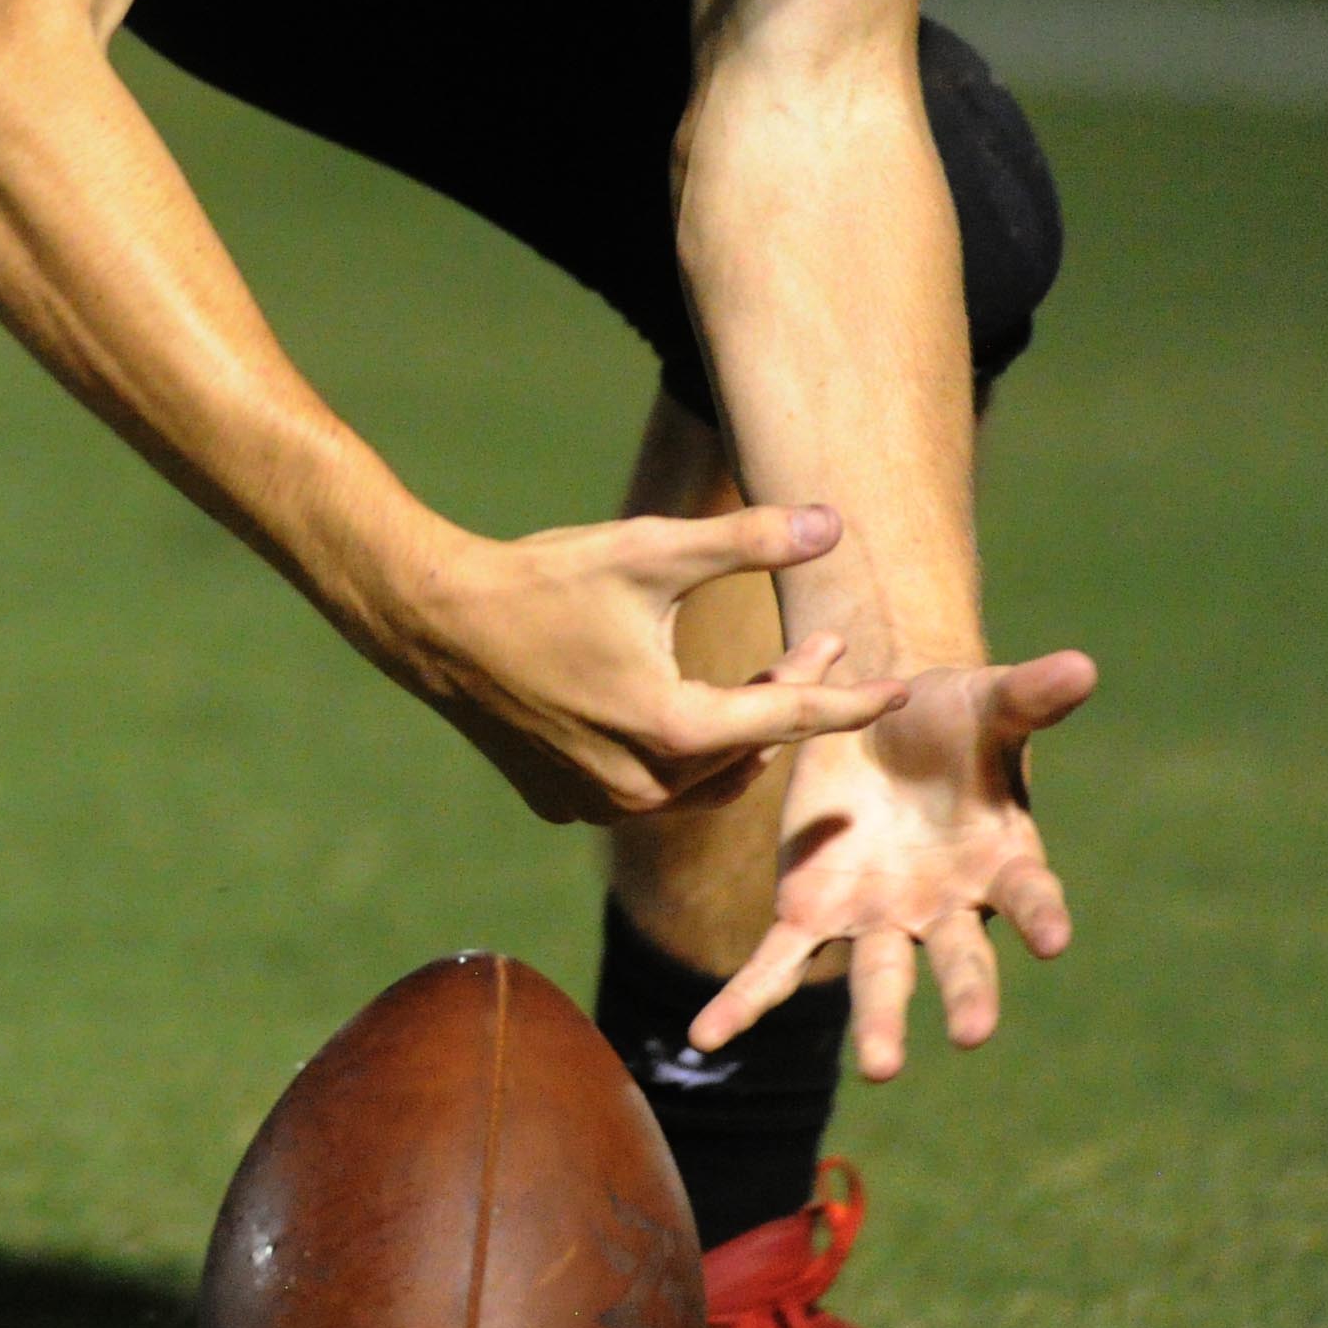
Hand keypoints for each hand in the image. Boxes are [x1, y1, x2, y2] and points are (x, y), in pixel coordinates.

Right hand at [395, 503, 911, 823]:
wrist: (428, 620)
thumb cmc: (541, 579)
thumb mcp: (649, 550)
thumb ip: (747, 541)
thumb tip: (832, 523)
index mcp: (674, 729)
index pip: (792, 720)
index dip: (851, 698)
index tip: (899, 686)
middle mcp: (641, 786)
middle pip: (748, 755)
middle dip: (788, 703)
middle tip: (810, 649)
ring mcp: (596, 803)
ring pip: (699, 785)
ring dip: (733, 740)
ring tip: (750, 689)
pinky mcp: (558, 804)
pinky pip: (641, 793)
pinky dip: (669, 760)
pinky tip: (668, 718)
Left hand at [693, 651, 1091, 1077]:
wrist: (878, 718)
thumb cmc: (950, 718)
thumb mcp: (985, 702)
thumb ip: (1027, 698)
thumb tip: (1081, 666)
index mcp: (1001, 862)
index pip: (1030, 895)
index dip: (1041, 914)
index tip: (1054, 938)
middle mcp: (945, 906)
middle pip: (959, 959)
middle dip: (966, 996)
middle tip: (970, 1035)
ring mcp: (877, 917)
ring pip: (878, 977)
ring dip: (878, 1023)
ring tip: (880, 1067)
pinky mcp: (811, 911)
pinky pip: (776, 965)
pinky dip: (744, 1002)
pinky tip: (705, 1038)